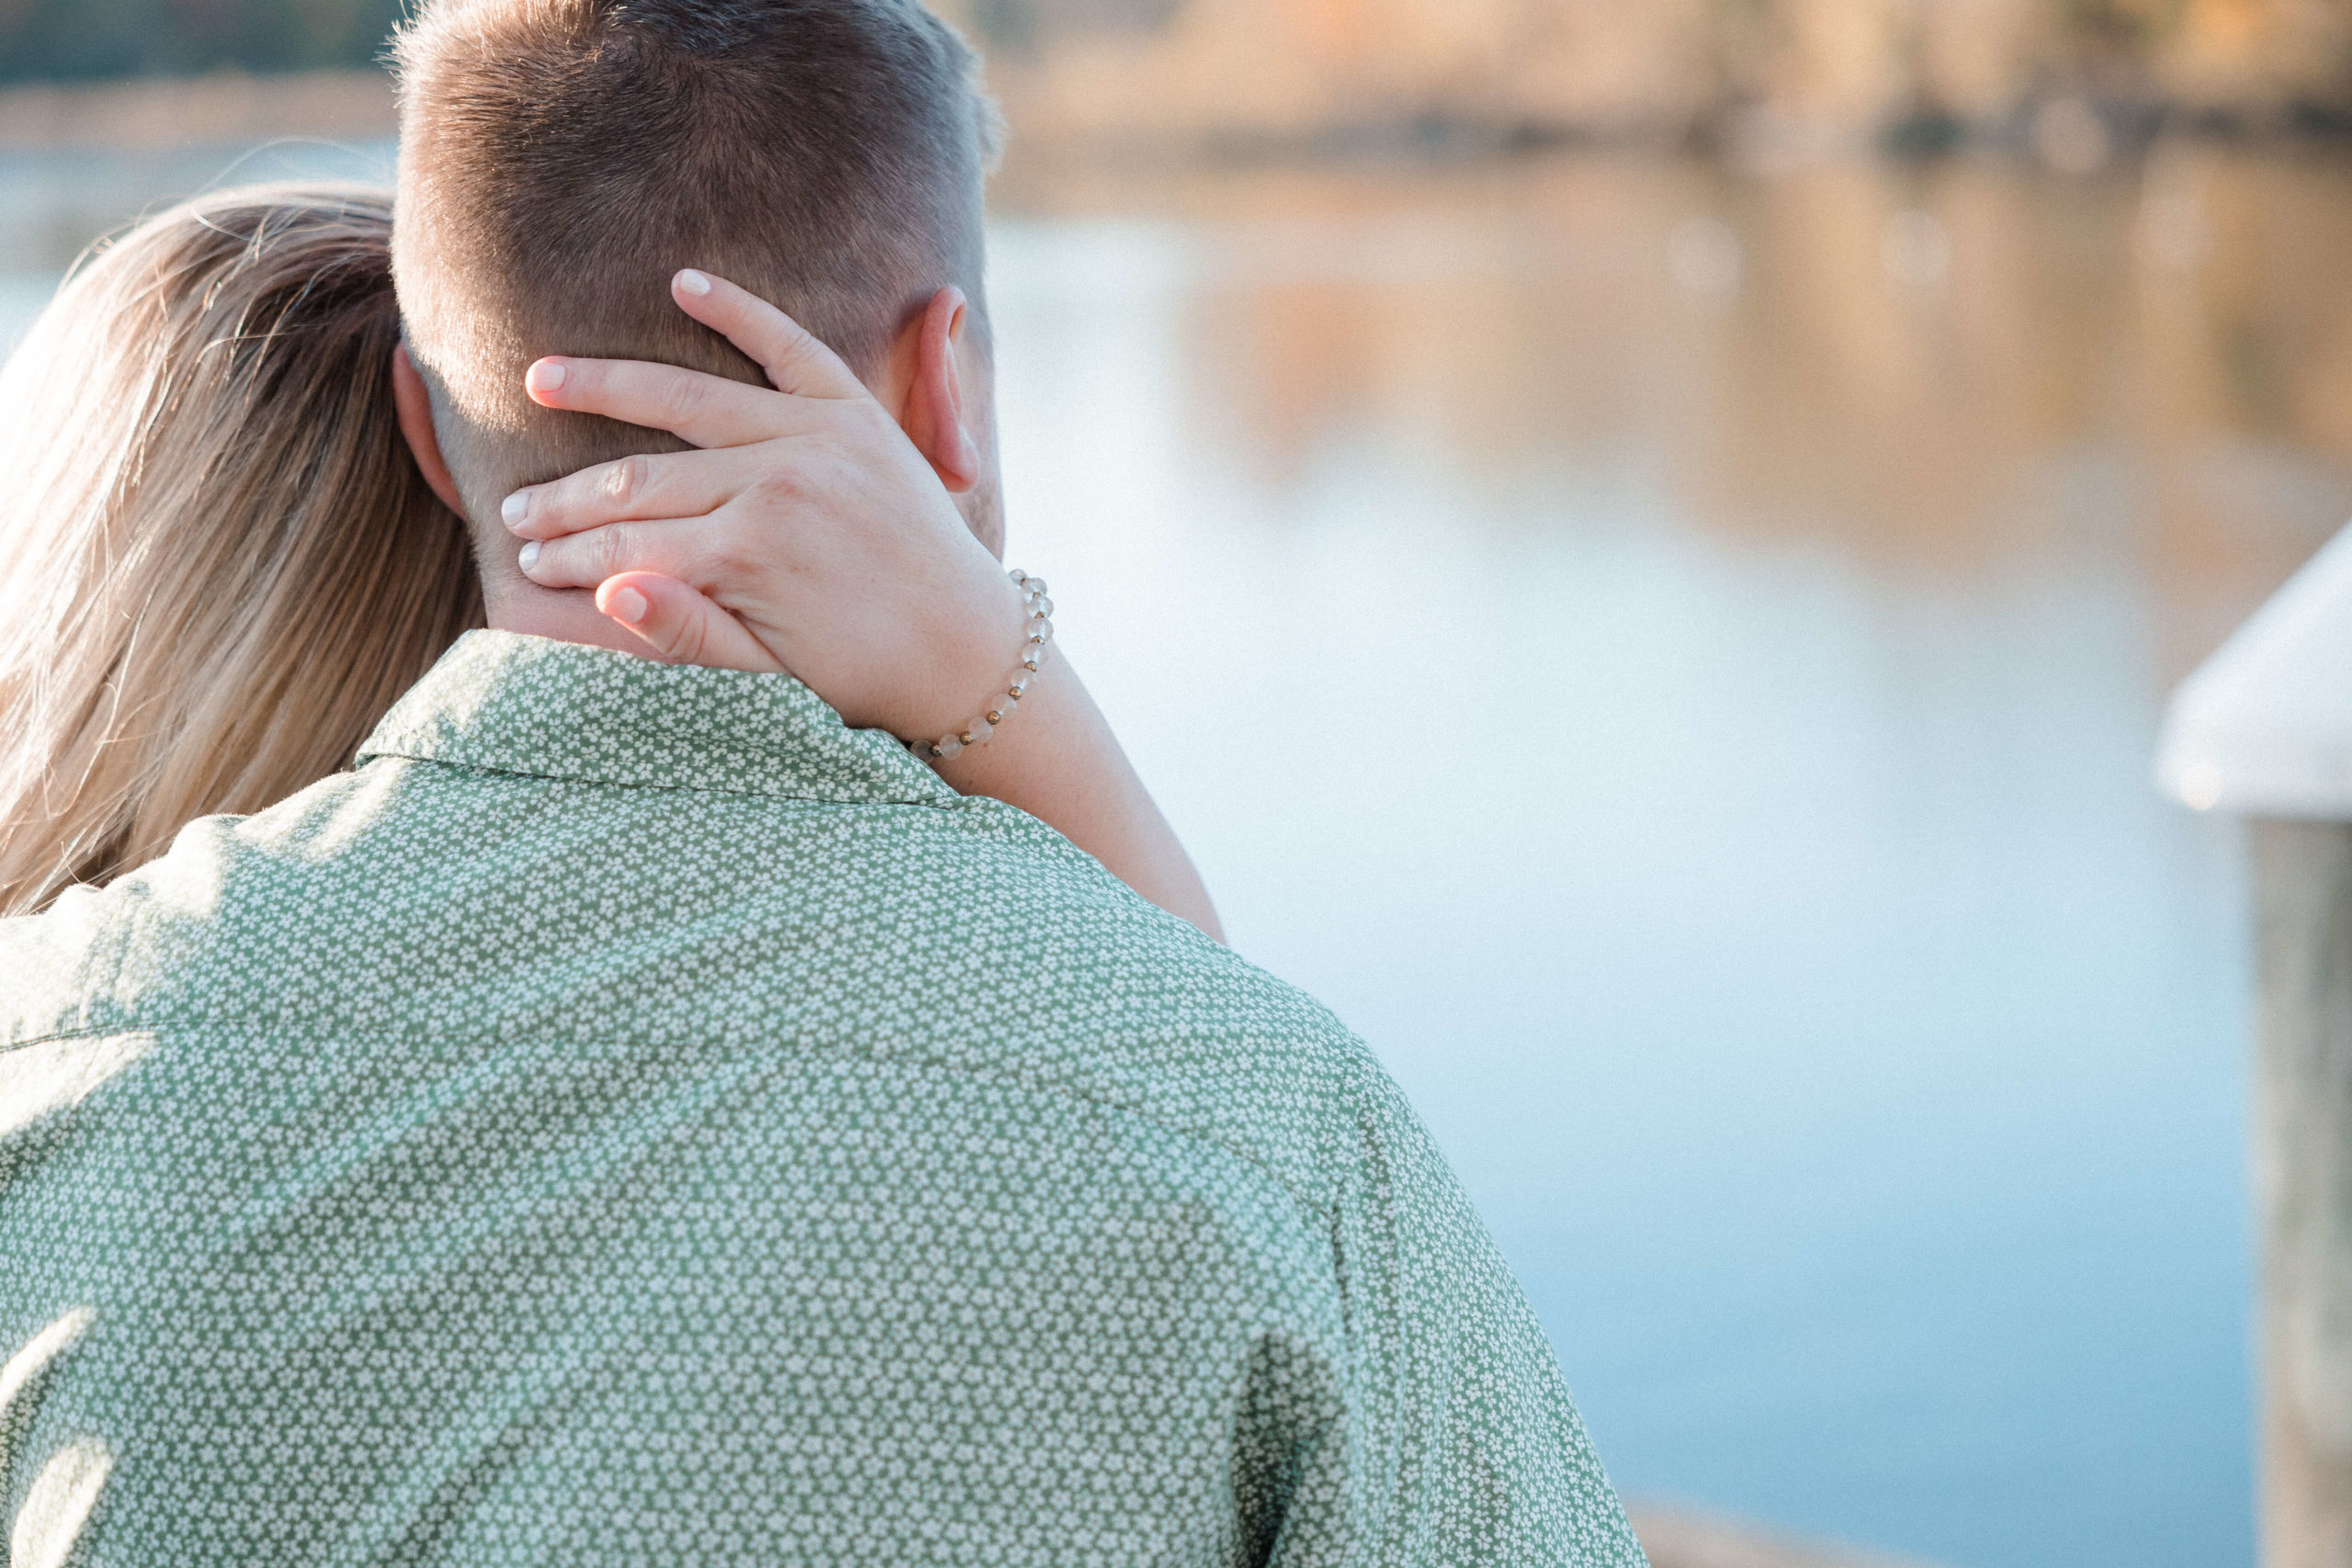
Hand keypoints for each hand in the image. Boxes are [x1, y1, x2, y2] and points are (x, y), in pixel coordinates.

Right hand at [499, 269, 1023, 740]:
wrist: (969, 654)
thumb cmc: (864, 677)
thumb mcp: (767, 673)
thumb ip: (684, 631)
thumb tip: (603, 589)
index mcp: (747, 551)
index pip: (625, 544)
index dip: (568, 556)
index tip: (521, 562)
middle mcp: (778, 480)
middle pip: (641, 478)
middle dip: (570, 499)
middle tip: (515, 507)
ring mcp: (818, 438)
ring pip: (687, 403)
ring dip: (609, 386)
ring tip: (542, 380)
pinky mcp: (858, 416)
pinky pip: (791, 347)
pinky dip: (741, 311)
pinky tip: (687, 284)